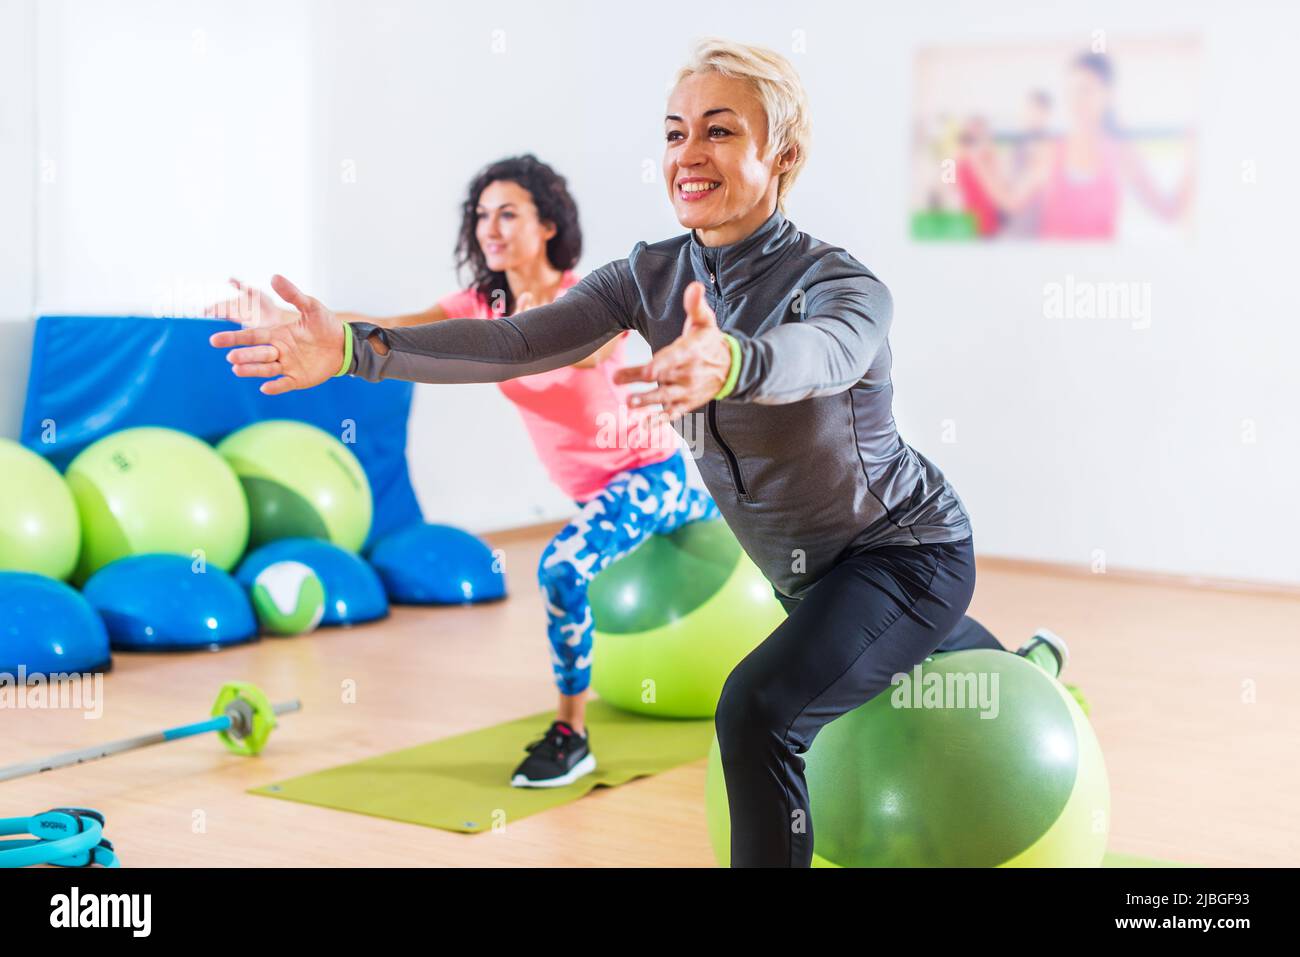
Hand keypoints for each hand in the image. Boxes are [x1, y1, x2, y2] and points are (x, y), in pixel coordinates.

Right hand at [208, 275, 345, 395]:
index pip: (252, 336)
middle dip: (243, 355)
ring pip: (266, 369)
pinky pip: (285, 383)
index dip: (234, 338)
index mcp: (277, 334)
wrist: (344, 344)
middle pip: (257, 353)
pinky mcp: (299, 379)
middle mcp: (279, 351)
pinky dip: (276, 386)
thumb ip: (293, 294)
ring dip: (252, 369)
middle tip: (231, 357)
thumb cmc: (325, 324)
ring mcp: (288, 366)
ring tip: (237, 369)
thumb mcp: (311, 306)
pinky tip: (265, 388)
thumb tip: (274, 276)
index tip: (215, 340)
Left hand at [612, 281, 730, 419]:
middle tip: (619, 380)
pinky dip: (659, 421)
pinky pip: (671, 414)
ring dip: (647, 401)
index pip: (674, 357)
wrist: (731, 368)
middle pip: (661, 377)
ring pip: (664, 397)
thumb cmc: (710, 341)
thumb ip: (696, 305)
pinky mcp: (686, 403)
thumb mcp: (705, 321)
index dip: (661, 364)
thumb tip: (695, 285)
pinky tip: (643, 427)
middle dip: (639, 379)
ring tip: (629, 404)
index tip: (647, 369)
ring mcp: (686, 390)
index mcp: (690, 352)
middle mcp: (687, 373)